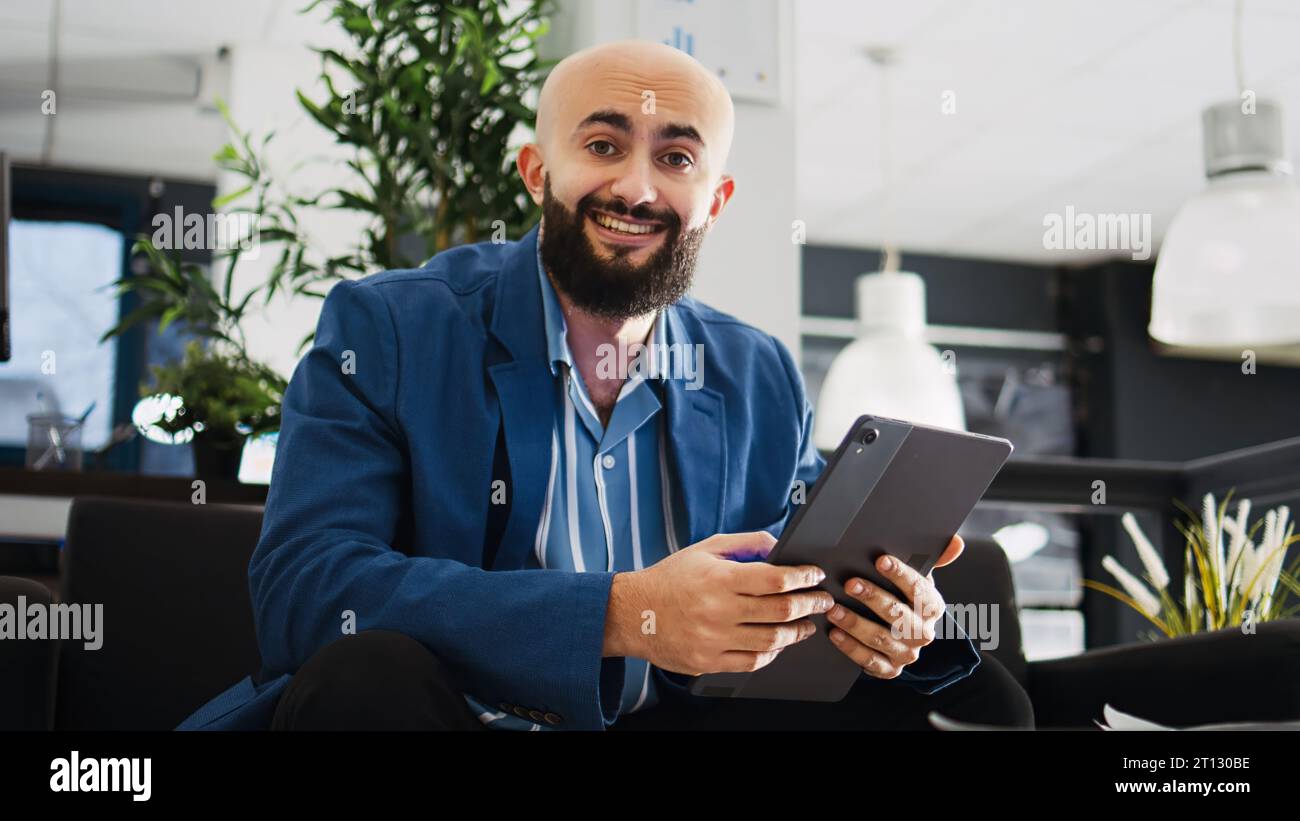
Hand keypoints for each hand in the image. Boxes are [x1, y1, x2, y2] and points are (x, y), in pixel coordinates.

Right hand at [604, 531, 834, 675]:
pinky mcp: (708, 662)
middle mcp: (718, 610)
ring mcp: (713, 639)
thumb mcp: (705, 549)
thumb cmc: (670, 579)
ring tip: (807, 624)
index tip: (816, 576)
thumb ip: (744, 543)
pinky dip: (772, 653)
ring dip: (797, 632)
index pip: (775, 578)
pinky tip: (779, 643)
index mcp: (719, 578)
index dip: (803, 577)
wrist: (632, 613)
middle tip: (822, 600)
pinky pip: (752, 662)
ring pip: (772, 640)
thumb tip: (778, 544)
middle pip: (781, 610)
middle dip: (811, 604)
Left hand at [826, 535, 964, 679]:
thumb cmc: (905, 600)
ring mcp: (907, 654)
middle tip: (850, 584)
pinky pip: (870, 661)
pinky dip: (851, 648)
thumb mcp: (918, 579)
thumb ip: (934, 559)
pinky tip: (835, 633)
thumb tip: (955, 542)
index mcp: (932, 607)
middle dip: (873, 598)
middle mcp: (923, 633)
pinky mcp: (890, 670)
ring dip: (856, 623)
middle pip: (898, 614)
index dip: (900, 574)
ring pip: (881, 638)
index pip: (918, 589)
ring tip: (834, 609)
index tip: (880, 560)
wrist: (903, 638)